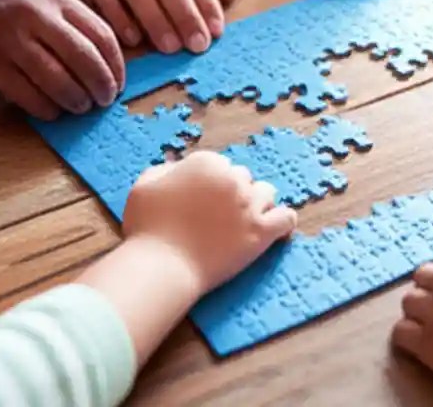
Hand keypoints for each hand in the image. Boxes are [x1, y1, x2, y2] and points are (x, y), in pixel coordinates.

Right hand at [0, 0, 124, 119]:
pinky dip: (46, 108)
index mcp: (58, 0)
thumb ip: (79, 26)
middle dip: (100, 85)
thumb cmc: (12, 14)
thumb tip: (114, 65)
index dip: (116, 66)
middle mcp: (36, 16)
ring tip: (80, 107)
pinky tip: (53, 111)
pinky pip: (28, 94)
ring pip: (57, 79)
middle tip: (104, 101)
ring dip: (75, 99)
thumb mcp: (48, 4)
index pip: (101, 35)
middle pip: (84, 58)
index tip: (118, 85)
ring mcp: (12, 39)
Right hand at [122, 151, 297, 292]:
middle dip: (232, 192)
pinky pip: (287, 218)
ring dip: (257, 203)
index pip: (219, 164)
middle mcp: (232, 179)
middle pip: (242, 177)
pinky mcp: (262, 232)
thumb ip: (165, 170)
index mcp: (206, 164)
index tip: (202, 200)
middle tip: (218, 215)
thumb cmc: (147, 229)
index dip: (210, 183)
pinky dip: (283, 221)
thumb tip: (178, 166)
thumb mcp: (145, 186)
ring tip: (243, 221)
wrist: (162, 268)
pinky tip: (275, 228)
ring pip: (266, 193)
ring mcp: (249, 205)